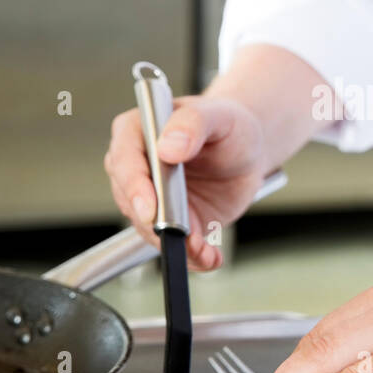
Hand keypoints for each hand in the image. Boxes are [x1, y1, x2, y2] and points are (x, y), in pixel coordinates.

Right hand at [104, 95, 266, 269]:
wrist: (248, 151)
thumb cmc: (228, 125)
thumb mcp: (218, 116)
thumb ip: (193, 124)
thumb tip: (169, 147)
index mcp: (138, 133)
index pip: (124, 160)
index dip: (134, 187)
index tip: (150, 209)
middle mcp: (137, 168)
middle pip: (131, 201)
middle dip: (156, 224)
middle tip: (183, 234)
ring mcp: (151, 198)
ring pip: (149, 229)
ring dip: (176, 245)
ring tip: (203, 249)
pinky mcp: (169, 222)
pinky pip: (174, 245)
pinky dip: (191, 256)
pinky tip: (209, 256)